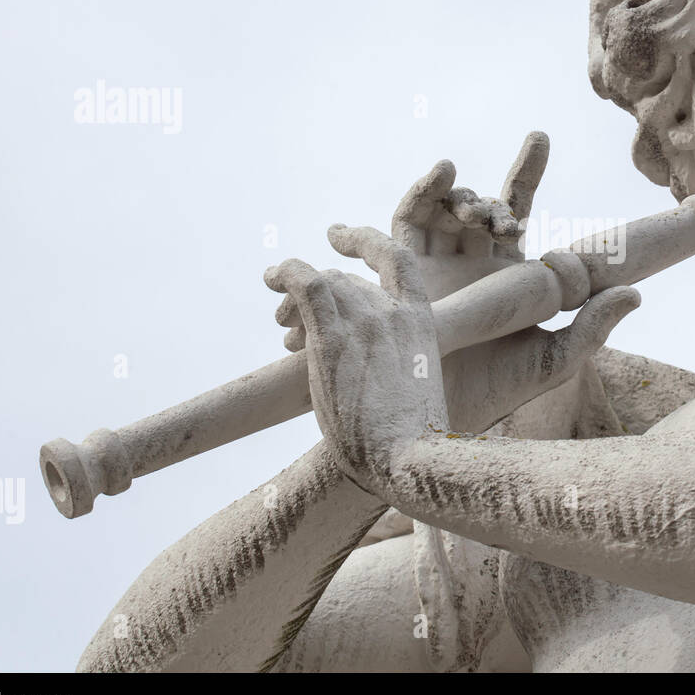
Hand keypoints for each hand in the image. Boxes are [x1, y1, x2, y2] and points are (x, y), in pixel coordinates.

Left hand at [265, 229, 446, 485]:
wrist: (410, 459)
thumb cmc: (413, 441)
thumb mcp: (415, 389)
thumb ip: (396, 366)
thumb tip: (366, 374)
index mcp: (422, 324)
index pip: (397, 260)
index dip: (365, 240)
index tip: (336, 235)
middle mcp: (395, 314)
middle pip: (346, 281)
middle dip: (317, 292)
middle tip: (290, 324)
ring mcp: (366, 324)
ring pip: (323, 284)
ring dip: (293, 293)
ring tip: (280, 322)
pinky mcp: (334, 341)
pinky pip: (307, 286)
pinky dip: (286, 273)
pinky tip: (272, 276)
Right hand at [388, 132, 640, 431]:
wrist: (436, 417)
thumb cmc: (497, 391)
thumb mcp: (553, 361)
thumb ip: (592, 328)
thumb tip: (635, 293)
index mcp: (508, 269)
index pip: (518, 207)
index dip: (526, 169)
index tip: (538, 136)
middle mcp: (471, 258)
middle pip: (480, 207)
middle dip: (491, 201)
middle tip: (501, 220)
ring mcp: (436, 262)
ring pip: (445, 210)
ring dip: (456, 195)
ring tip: (470, 202)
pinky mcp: (403, 270)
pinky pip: (407, 222)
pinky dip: (419, 195)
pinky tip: (439, 178)